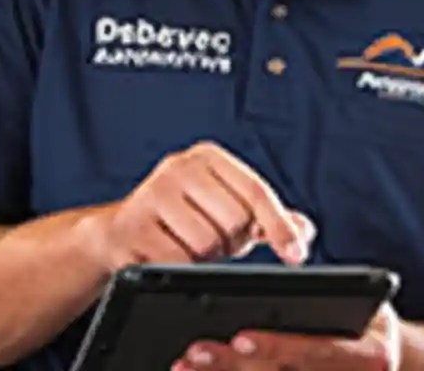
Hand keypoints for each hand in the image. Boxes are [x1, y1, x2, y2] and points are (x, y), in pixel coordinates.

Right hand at [86, 141, 314, 270]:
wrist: (119, 234)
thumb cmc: (181, 221)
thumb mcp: (228, 213)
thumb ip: (268, 220)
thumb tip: (304, 230)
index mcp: (208, 158)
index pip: (256, 191)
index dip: (279, 226)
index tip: (296, 255)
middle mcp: (179, 167)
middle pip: (234, 221)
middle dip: (229, 243)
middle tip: (213, 241)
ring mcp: (152, 192)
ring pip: (207, 243)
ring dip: (203, 257)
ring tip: (187, 245)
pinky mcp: (132, 224)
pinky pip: (177, 259)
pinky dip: (180, 266)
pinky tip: (167, 253)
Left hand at [174, 302, 399, 370]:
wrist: (382, 355)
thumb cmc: (363, 316)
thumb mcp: (359, 299)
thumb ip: (329, 290)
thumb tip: (288, 249)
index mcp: (370, 356)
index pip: (319, 353)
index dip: (279, 347)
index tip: (241, 338)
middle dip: (235, 367)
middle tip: (195, 352)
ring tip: (183, 365)